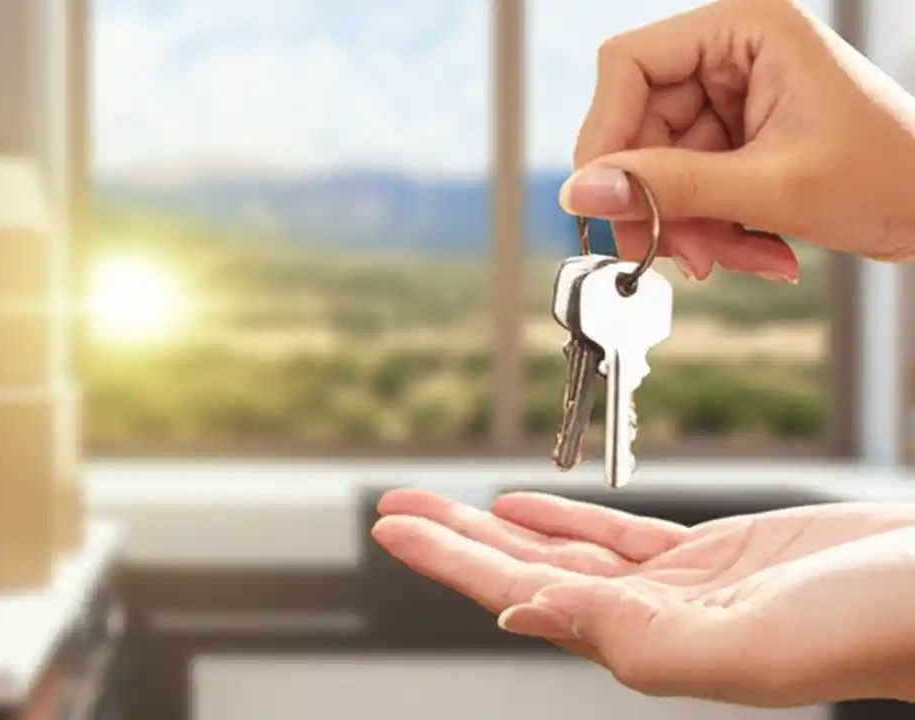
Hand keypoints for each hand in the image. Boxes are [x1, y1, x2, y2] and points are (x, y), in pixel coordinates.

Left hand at [372, 489, 914, 706]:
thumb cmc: (865, 630)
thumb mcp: (739, 642)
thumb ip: (626, 635)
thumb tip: (523, 612)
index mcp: (639, 643)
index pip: (516, 593)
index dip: (449, 560)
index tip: (391, 526)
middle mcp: (643, 619)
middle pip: (523, 571)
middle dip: (453, 539)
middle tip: (391, 504)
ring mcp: (674, 587)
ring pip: (560, 550)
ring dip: (495, 526)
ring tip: (440, 502)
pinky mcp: (709, 556)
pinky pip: (614, 534)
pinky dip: (563, 517)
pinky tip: (523, 505)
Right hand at [564, 0, 914, 280]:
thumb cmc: (892, 177)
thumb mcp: (771, 187)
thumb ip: (668, 186)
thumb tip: (582, 191)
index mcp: (748, 28)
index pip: (629, 64)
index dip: (606, 132)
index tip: (604, 196)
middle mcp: (733, 53)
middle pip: (637, 124)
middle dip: (656, 198)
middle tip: (674, 252)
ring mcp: (733, 97)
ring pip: (657, 165)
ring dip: (685, 224)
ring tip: (732, 258)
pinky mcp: (735, 139)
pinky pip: (685, 186)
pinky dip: (708, 228)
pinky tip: (753, 250)